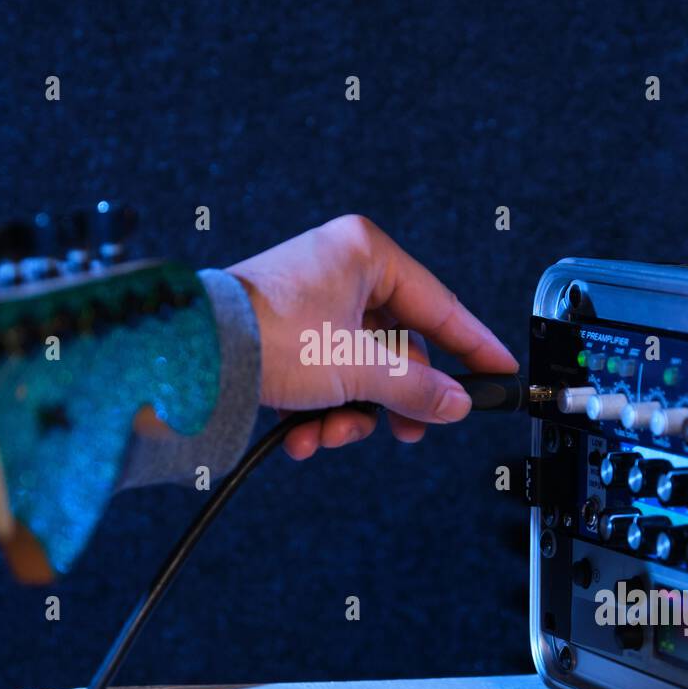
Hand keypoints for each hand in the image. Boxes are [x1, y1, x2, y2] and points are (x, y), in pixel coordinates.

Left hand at [227, 215, 517, 459]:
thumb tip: (455, 403)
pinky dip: (318, 409)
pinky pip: (324, 372)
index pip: (439, 305)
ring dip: (349, 413)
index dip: (473, 345)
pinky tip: (300, 434)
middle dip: (392, 399)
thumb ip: (415, 388)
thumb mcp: (357, 368)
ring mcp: (310, 299)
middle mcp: (339, 268)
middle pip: (396, 346)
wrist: (188, 357)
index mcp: (364, 253)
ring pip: (359, 367)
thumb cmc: (266, 337)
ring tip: (328, 435)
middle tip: (409, 432)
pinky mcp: (285, 330)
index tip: (499, 370)